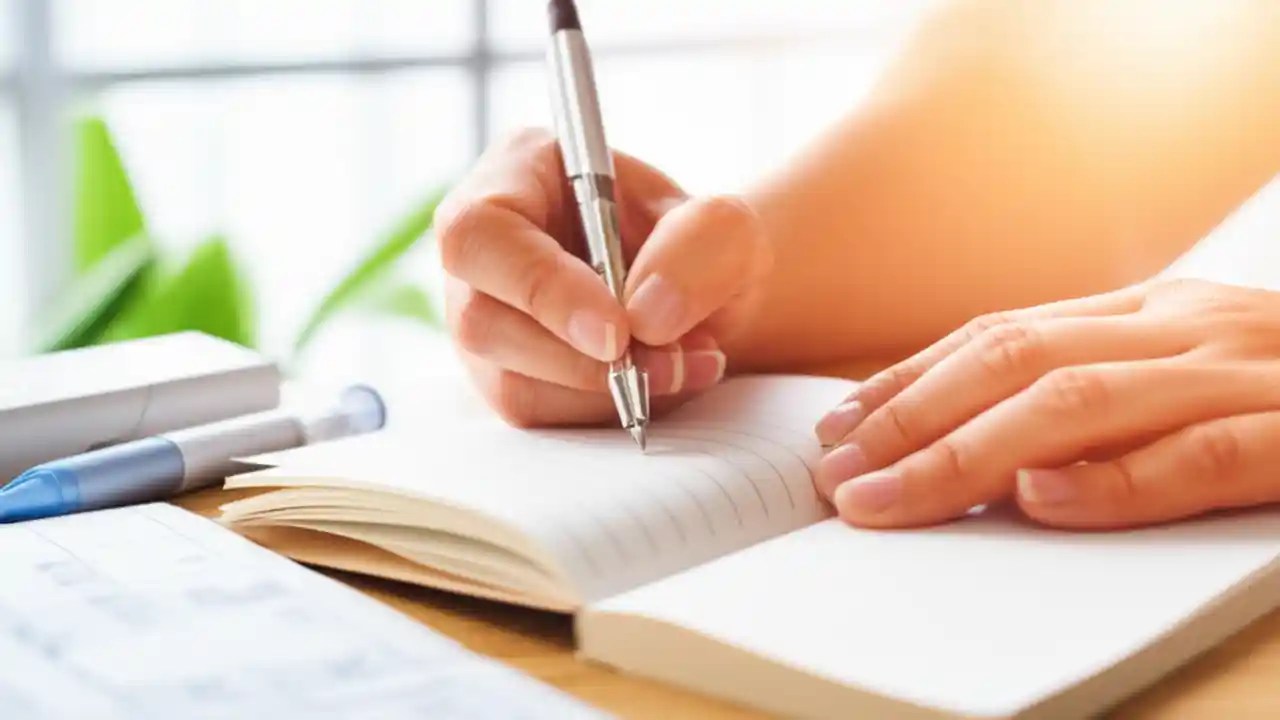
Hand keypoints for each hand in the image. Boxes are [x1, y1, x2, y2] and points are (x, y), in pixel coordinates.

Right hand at [436, 129, 770, 426]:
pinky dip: (604, 410)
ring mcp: (481, 318)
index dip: (540, 288)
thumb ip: (699, 247)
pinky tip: (655, 383)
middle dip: (580, 358)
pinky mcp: (503, 375)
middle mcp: (481, 250)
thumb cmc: (694, 248)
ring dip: (602, 390)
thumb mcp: (724, 225)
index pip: (481, 233)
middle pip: (480, 320)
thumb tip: (645, 317)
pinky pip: (536, 414)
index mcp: (515, 175)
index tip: (615, 332)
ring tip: (681, 366)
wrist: (698, 299)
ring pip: (508, 381)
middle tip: (666, 362)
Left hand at [813, 279, 1279, 528]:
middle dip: (909, 416)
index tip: (838, 424)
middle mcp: (1181, 329)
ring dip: (966, 452)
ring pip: (1078, 402)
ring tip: (890, 493)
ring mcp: (1241, 375)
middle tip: (836, 473)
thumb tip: (984, 446)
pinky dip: (1111, 482)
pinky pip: (1196, 456)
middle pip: (1014, 361)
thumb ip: (1099, 386)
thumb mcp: (1187, 364)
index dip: (910, 377)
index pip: (999, 334)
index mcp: (1150, 313)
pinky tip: (1038, 500)